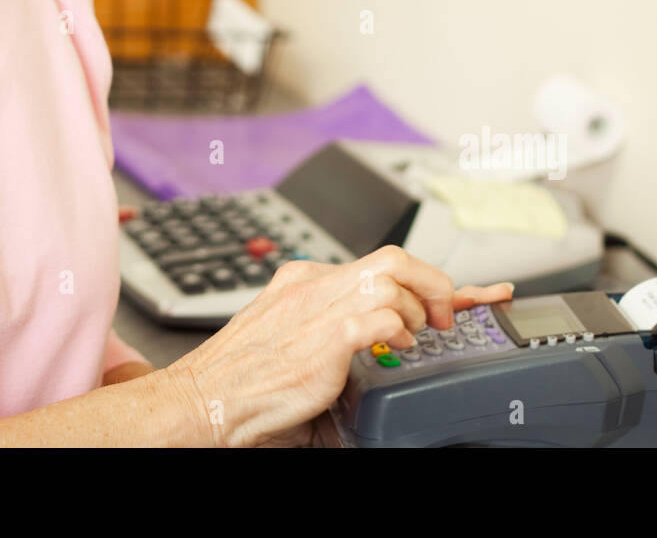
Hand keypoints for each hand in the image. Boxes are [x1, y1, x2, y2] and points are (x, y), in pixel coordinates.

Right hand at [163, 246, 513, 447]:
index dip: (421, 278)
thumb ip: (325, 324)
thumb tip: (371, 335)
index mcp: (302, 279)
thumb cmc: (242, 377)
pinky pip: (383, 316)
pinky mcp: (326, 336)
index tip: (449, 295)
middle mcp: (313, 283)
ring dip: (419, 310)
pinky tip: (397, 347)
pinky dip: (401, 330)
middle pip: (394, 257)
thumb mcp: (286, 333)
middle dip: (432, 282)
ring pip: (395, 279)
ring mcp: (319, 306)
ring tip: (415, 336)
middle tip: (442, 313)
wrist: (206, 399)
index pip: (375, 263)